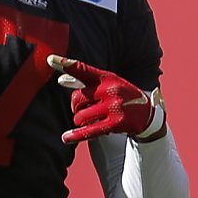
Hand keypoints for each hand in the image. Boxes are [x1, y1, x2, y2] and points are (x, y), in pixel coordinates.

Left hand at [47, 55, 166, 143]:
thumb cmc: (122, 97)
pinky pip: (90, 130)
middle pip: (77, 98)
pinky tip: (66, 138)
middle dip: (75, 107)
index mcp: (107, 77)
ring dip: (80, 121)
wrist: (147, 115)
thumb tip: (61, 80)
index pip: (83, 69)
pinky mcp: (116, 123)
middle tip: (83, 109)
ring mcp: (114, 106)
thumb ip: (84, 83)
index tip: (49, 59)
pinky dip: (76, 135)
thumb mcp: (107, 85)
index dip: (65, 64)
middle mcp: (110, 89)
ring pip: (80, 116)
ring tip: (90, 120)